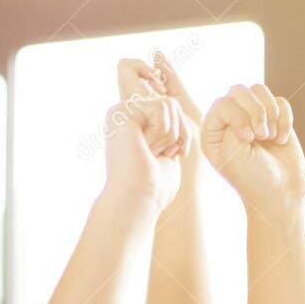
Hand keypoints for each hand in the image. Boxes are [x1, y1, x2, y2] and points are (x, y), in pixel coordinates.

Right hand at [100, 90, 189, 215]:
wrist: (138, 200)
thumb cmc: (154, 186)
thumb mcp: (169, 151)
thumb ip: (171, 128)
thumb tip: (175, 105)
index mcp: (137, 124)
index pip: (173, 110)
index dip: (183, 134)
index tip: (174, 156)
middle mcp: (127, 114)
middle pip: (172, 104)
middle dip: (177, 134)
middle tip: (160, 155)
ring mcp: (122, 112)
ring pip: (168, 104)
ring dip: (169, 135)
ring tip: (151, 152)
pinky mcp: (122, 112)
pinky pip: (160, 107)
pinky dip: (162, 132)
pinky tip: (146, 147)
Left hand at [202, 84, 304, 214]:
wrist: (282, 196)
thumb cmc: (253, 180)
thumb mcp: (233, 152)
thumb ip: (233, 119)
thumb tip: (251, 98)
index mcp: (212, 130)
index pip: (222, 102)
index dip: (238, 116)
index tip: (248, 139)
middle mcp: (230, 121)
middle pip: (239, 90)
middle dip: (255, 111)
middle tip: (263, 136)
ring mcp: (254, 119)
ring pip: (260, 90)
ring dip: (270, 112)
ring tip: (271, 136)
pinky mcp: (275, 121)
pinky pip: (281, 102)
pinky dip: (285, 119)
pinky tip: (282, 140)